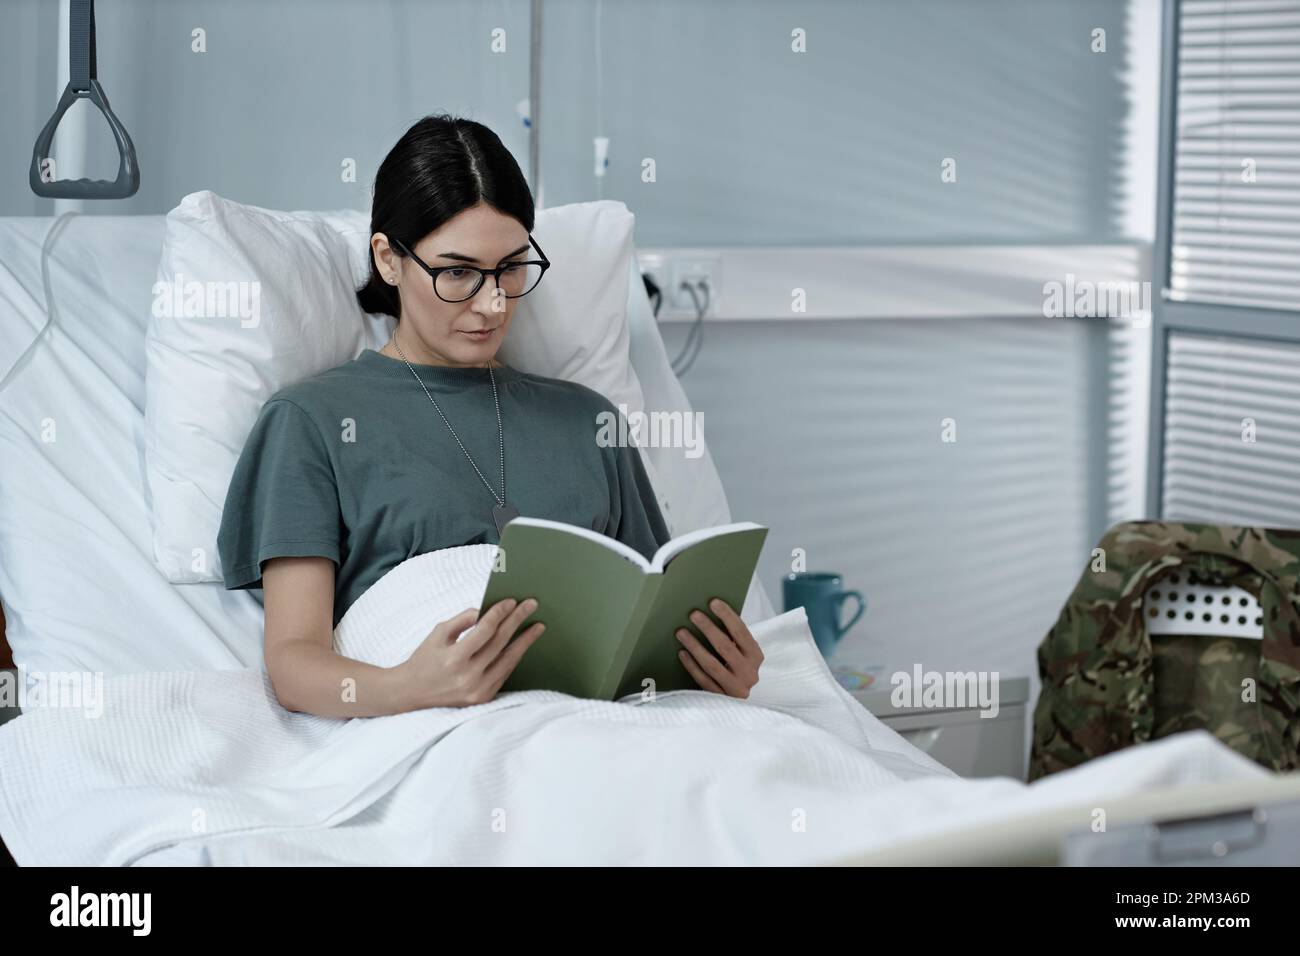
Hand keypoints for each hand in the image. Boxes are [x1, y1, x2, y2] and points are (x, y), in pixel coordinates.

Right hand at [398, 598, 543, 708]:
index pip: (485, 631)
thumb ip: (463, 620)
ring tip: (537, 626)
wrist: (411, 693)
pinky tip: (522, 644)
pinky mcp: (483, 698)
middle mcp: (468, 677)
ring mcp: (477, 690)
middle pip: (500, 643)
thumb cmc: (425, 658)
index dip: (500, 613)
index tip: (512, 601)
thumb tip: (487, 610)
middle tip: (531, 605)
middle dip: (517, 621)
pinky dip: (513, 657)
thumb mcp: (438, 633)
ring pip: (508, 660)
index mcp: (454, 659)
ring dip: (525, 641)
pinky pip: (504, 673)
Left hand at [674, 598, 762, 698]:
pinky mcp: (720, 699)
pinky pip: (703, 680)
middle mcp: (749, 673)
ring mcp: (735, 688)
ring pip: (712, 665)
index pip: (741, 633)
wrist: (738, 702)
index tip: (713, 602)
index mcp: (756, 656)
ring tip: (681, 632)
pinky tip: (682, 653)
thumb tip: (711, 610)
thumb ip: (732, 638)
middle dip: (708, 629)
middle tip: (693, 614)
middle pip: (725, 647)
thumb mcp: (741, 653)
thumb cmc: (736, 668)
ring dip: (695, 646)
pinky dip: (691, 666)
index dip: (727, 617)